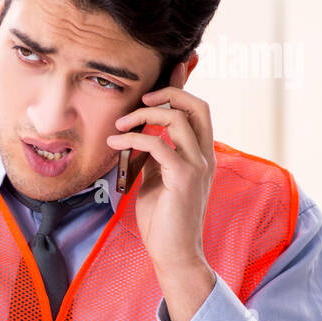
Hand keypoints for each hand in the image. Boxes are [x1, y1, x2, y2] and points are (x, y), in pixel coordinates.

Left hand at [105, 62, 214, 278]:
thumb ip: (156, 155)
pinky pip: (158, 144)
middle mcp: (205, 155)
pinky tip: (115, 143)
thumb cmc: (163, 219)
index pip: (198, 110)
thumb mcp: (157, 178)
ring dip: (143, 115)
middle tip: (140, 99)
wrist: (174, 253)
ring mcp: (198, 165)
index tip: (171, 67)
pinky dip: (133, 138)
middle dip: (168, 92)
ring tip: (119, 125)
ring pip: (179, 119)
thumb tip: (140, 135)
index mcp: (201, 154)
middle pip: (197, 105)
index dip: (184, 85)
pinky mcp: (184, 178)